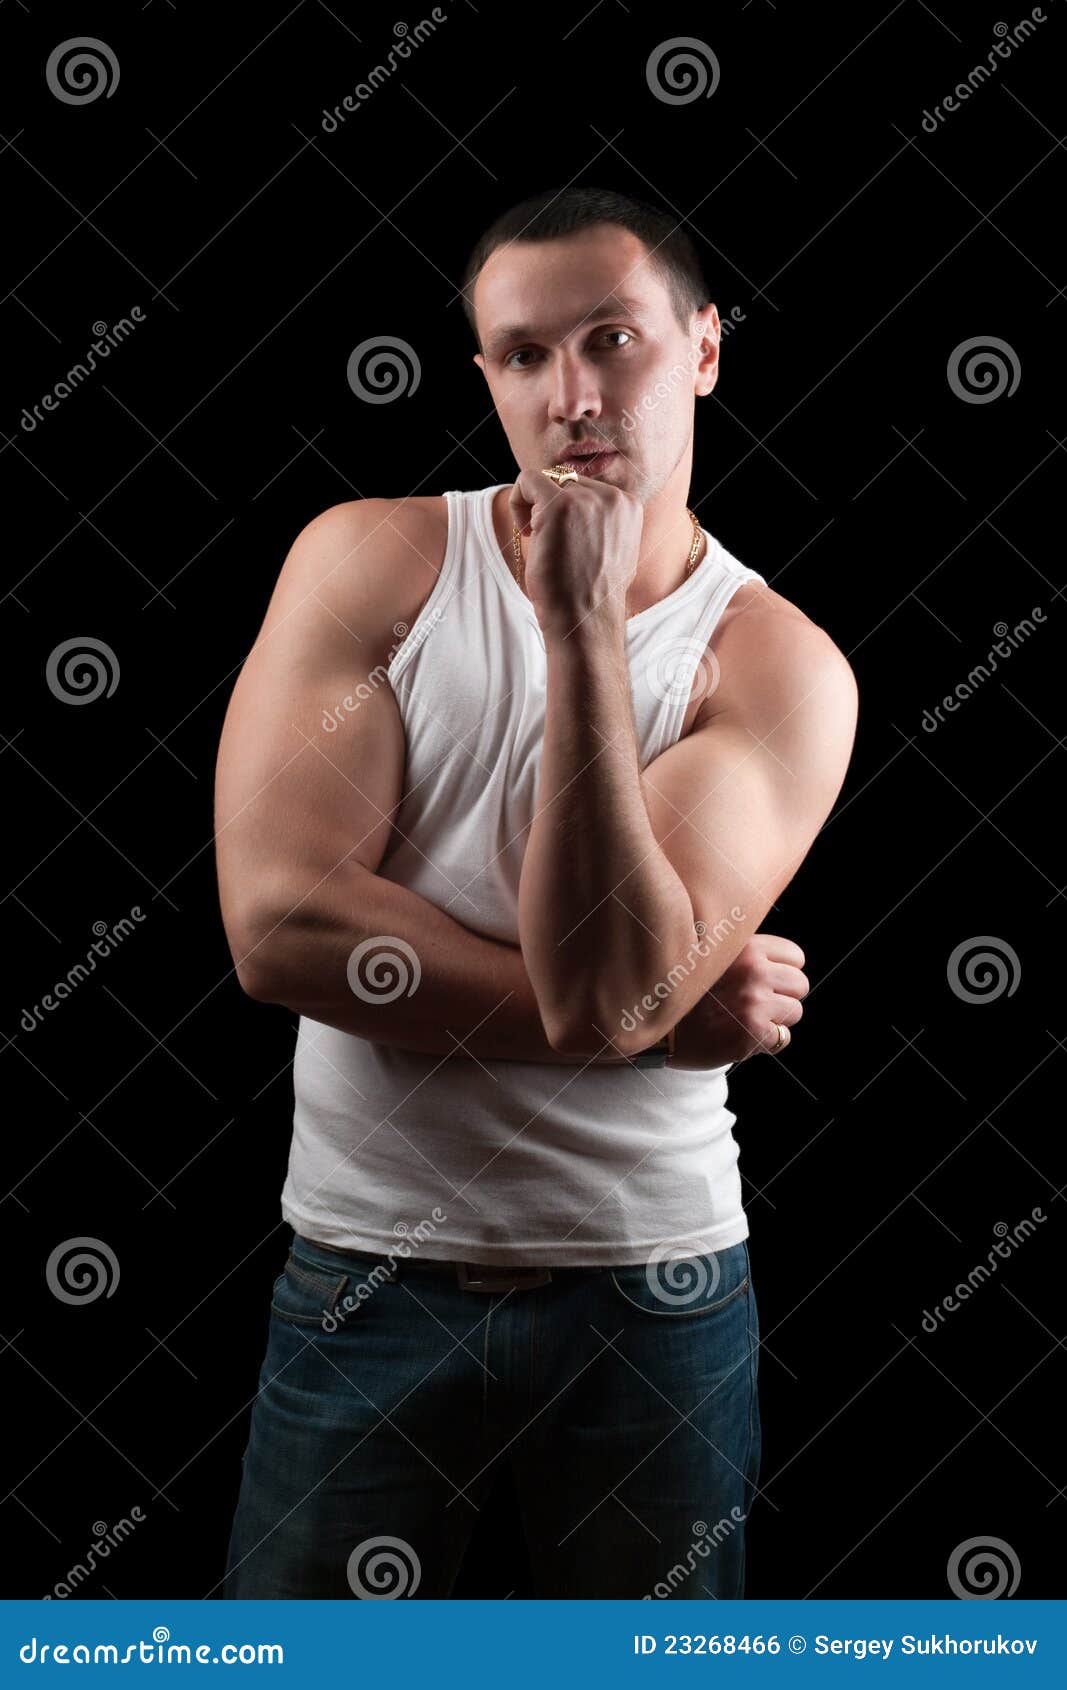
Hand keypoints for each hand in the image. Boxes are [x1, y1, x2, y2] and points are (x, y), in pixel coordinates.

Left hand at [508, 468, 641, 631]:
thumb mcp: (613, 551)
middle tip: (548, 541)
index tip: (564, 538)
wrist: (586, 619)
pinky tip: (526, 530)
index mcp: (629, 505)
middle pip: (568, 482)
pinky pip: (528, 480)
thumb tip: (583, 506)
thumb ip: (605, 523)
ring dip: (535, 507)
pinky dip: (519, 500)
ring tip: (538, 539)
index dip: (570, 511)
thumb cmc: (593, 594)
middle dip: (552, 508)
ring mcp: (586, 499)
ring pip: (547, 480)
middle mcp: (612, 497)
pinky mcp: (558, 506)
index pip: (588, 488)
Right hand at [667, 933, 808, 1069]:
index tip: (764, 981)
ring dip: (775, 1020)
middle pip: (800, 984)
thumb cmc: (688, 994)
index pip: (795, 957)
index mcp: (746, 948)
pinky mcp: (753, 1033)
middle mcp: (753, 971)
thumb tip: (787, 961)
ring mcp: (755, 1003)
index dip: (783, 971)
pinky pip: (782, 1038)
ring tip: (745, 1019)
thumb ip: (746, 954)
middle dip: (783, 996)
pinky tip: (742, 1036)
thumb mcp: (713, 957)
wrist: (660, 1028)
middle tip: (755, 1004)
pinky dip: (767, 1042)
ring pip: (794, 1012)